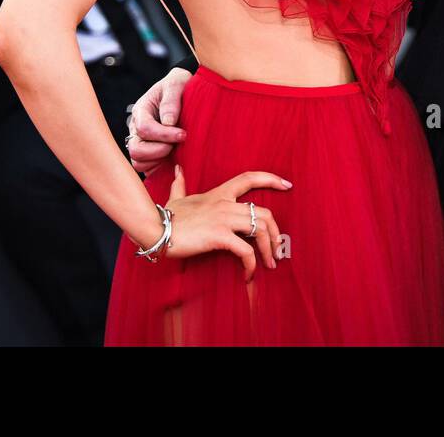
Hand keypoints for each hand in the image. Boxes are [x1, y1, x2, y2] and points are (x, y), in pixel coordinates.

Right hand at [126, 66, 191, 173]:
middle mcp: (137, 130)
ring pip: (139, 163)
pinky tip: (176, 159)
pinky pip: (148, 170)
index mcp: (142, 111)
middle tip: (178, 144)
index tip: (182, 134)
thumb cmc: (179, 86)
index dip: (163, 134)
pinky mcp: (151, 155)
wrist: (184, 92)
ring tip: (176, 150)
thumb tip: (168, 122)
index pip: (144, 128)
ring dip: (159, 160)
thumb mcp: (176, 83)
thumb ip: (171, 100)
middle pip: (136, 150)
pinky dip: (161, 168)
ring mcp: (142, 143)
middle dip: (159, 150)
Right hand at [162, 167, 290, 278]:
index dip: (271, 179)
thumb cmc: (168, 217)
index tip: (287, 185)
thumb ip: (180, 184)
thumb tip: (178, 170)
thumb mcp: (176, 197)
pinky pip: (246, 250)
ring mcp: (224, 219)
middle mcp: (226, 203)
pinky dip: (252, 264)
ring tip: (269, 263)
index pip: (250, 178)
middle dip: (276, 232)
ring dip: (269, 249)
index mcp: (220, 193)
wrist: (156, 229)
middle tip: (277, 248)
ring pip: (261, 229)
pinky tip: (249, 274)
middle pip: (265, 212)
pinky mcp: (219, 236)